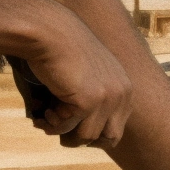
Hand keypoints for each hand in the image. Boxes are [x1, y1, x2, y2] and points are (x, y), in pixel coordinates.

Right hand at [22, 12, 134, 147]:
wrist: (49, 30)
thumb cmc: (63, 51)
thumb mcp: (89, 76)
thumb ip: (95, 100)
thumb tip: (87, 139)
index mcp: (125, 87)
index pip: (116, 130)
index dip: (91, 132)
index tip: (71, 124)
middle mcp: (122, 93)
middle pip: (108, 139)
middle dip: (82, 138)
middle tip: (60, 126)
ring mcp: (107, 97)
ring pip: (85, 137)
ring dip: (62, 131)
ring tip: (47, 115)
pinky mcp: (88, 101)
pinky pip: (67, 129)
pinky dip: (52, 123)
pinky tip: (44, 110)